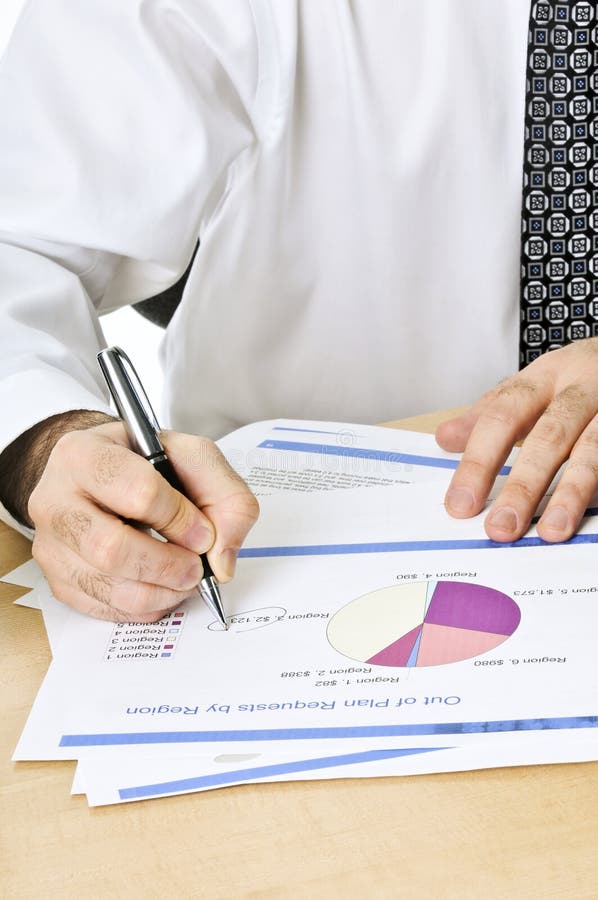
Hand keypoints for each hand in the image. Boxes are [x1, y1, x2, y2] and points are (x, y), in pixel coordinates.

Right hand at [28, 421, 258, 621]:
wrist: (101, 472)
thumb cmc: (142, 462)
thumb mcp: (192, 456)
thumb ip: (225, 496)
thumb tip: (222, 560)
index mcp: (84, 455)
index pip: (138, 493)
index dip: (181, 520)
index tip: (205, 532)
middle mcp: (55, 500)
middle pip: (111, 548)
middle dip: (168, 565)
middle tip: (196, 567)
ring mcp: (50, 544)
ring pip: (107, 586)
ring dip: (160, 591)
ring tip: (184, 578)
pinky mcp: (57, 580)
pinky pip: (102, 608)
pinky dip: (143, 607)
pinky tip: (161, 588)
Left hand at [436, 338, 597, 542]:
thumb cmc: (579, 378)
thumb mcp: (534, 384)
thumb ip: (490, 413)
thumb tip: (444, 438)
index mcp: (545, 375)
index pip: (503, 416)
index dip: (480, 461)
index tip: (460, 503)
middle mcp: (583, 386)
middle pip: (549, 436)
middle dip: (523, 486)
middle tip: (501, 528)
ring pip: (594, 451)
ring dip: (571, 493)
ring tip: (552, 531)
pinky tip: (589, 515)